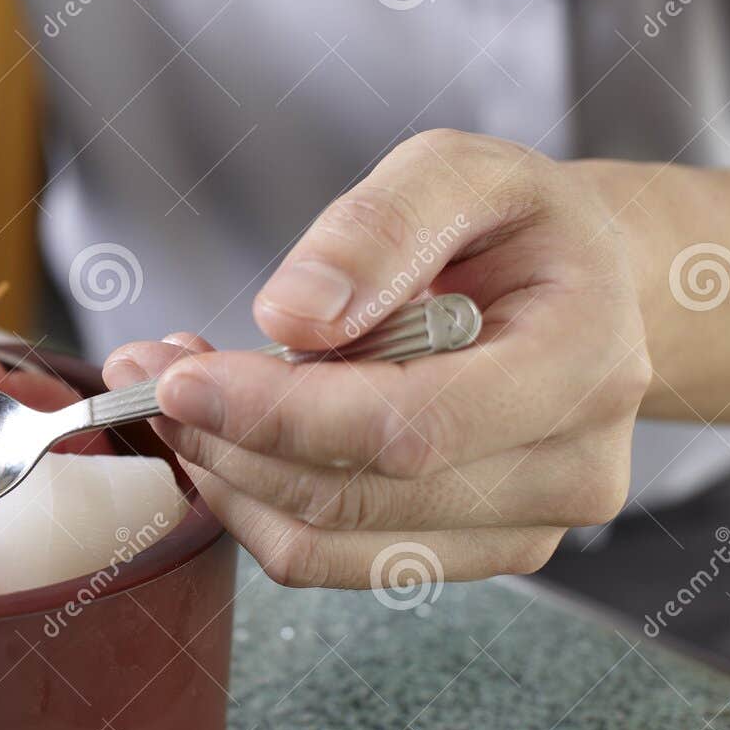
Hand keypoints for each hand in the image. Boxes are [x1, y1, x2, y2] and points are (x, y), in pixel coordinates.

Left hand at [104, 129, 654, 588]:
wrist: (581, 291)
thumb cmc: (519, 228)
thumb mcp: (460, 173)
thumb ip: (377, 228)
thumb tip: (291, 317)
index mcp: (581, 364)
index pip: (409, 427)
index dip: (278, 413)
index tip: (178, 376)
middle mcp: (568, 471)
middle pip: (351, 495)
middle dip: (224, 435)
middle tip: (148, 370)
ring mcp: (521, 530)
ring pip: (321, 542)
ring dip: (223, 472)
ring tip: (179, 390)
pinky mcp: (465, 554)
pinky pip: (323, 556)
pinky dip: (250, 499)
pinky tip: (226, 432)